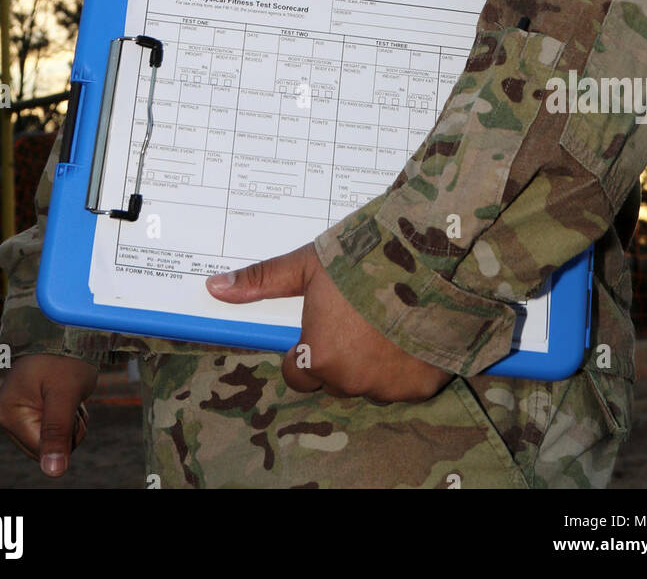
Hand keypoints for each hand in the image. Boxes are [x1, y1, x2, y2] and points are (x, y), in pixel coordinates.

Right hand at [0, 352, 97, 476]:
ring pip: (51, 440)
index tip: (71, 406)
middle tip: (71, 399)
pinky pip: (52, 428)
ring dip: (69, 422)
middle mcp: (6, 416)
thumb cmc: (65, 356)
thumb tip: (53, 472)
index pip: (41, 450)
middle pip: (44, 448)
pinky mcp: (28, 409)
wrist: (66, 329)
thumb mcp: (65, 394)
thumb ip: (57, 432)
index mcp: (7, 413)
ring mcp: (16, 413)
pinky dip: (66, 416)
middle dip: (66, 430)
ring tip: (69, 394)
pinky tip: (66, 395)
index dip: (64, 435)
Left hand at [206, 242, 449, 402]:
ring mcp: (388, 388)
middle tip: (360, 316)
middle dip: (343, 354)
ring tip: (389, 320)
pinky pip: (407, 383)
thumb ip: (262, 281)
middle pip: (336, 379)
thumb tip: (214, 287)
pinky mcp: (422, 387)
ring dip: (375, 362)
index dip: (308, 348)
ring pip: (371, 383)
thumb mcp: (308, 264)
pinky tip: (413, 330)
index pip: (298, 374)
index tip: (324, 325)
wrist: (432, 260)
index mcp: (317, 356)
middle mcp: (350, 381)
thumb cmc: (364, 259)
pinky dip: (408, 364)